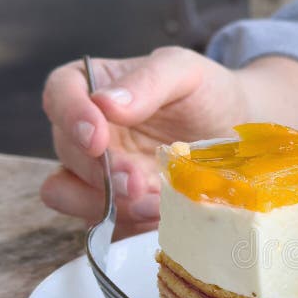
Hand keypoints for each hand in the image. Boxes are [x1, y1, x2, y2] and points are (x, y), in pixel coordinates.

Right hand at [40, 47, 249, 237]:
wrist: (238, 131)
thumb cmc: (207, 92)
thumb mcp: (184, 73)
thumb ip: (147, 82)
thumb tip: (106, 104)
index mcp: (95, 88)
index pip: (59, 95)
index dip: (70, 117)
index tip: (96, 138)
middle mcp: (90, 133)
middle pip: (69, 153)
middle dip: (100, 173)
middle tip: (135, 181)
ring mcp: (104, 173)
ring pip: (75, 195)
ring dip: (109, 205)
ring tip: (153, 205)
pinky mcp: (123, 205)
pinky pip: (110, 223)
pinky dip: (131, 224)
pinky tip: (162, 218)